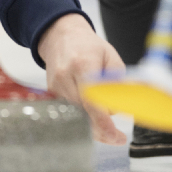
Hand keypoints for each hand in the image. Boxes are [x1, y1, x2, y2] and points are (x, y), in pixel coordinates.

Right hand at [38, 13, 127, 144]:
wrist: (61, 35)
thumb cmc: (88, 45)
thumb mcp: (110, 56)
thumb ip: (118, 81)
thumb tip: (120, 107)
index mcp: (83, 64)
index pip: (93, 101)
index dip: (104, 123)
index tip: (116, 136)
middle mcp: (66, 76)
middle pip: (85, 112)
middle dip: (102, 125)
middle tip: (116, 136)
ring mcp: (56, 85)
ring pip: (77, 114)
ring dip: (92, 117)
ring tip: (103, 110)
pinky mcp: (51, 91)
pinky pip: (70, 109)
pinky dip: (82, 112)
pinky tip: (90, 107)